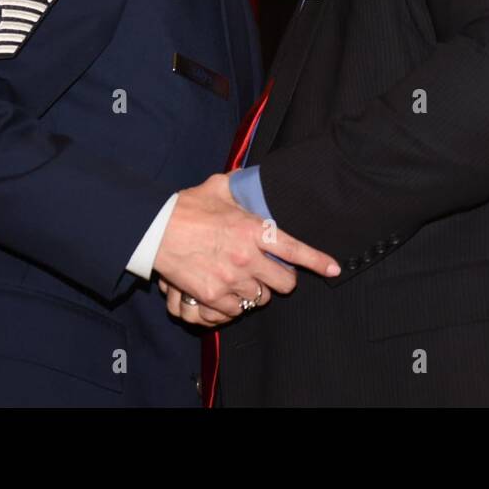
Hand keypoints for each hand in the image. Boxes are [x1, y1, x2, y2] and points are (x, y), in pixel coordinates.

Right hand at [152, 172, 340, 322]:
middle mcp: (248, 258)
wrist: (154, 230)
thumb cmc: (185, 207)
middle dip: (282, 279)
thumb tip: (248, 177)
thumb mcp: (218, 188)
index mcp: (254, 230)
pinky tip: (227, 292)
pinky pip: (237, 311)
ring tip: (244, 280)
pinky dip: (235, 305)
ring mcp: (231, 280)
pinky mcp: (213, 297)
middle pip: (285, 283)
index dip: (319, 261)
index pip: (296, 250)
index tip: (333, 268)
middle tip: (271, 272)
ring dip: (257, 291)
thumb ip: (240, 185)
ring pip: (262, 299)